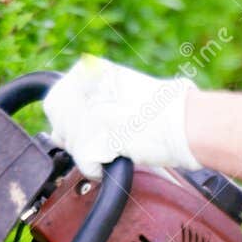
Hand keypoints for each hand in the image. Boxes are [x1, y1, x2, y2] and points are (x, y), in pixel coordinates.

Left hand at [41, 55, 198, 178]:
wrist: (186, 122)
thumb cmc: (165, 108)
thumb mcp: (121, 89)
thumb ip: (90, 100)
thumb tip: (59, 130)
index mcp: (88, 72)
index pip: (56, 103)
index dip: (71, 122)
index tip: (93, 126)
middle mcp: (82, 89)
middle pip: (61, 129)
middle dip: (79, 141)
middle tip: (108, 138)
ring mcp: (86, 115)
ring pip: (73, 150)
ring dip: (93, 155)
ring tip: (120, 145)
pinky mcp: (94, 140)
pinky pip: (86, 166)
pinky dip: (100, 170)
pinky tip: (120, 157)